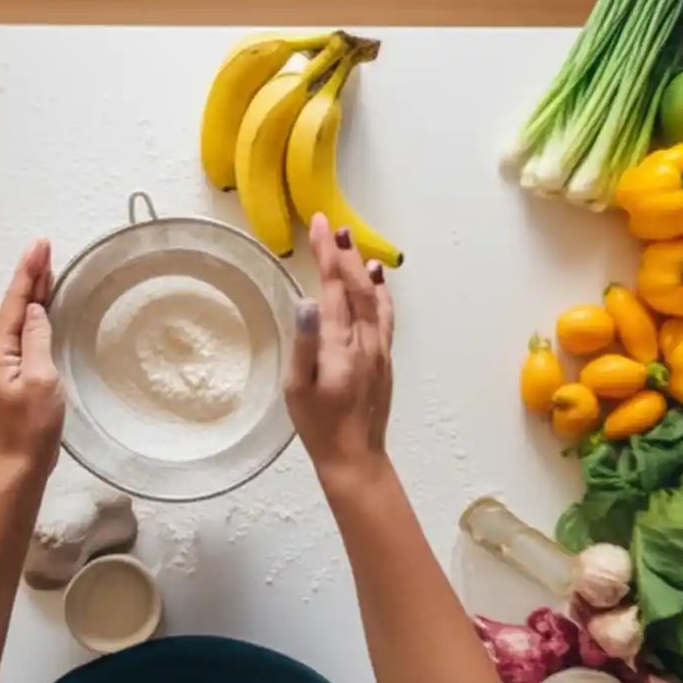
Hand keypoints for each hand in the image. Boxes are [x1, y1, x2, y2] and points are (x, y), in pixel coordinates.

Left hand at [0, 239, 63, 478]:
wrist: (20, 463)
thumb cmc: (31, 426)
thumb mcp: (40, 379)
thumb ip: (36, 340)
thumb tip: (35, 310)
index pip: (15, 301)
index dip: (29, 272)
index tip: (40, 246)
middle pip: (15, 305)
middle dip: (30, 275)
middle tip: (44, 247)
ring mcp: (4, 363)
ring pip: (19, 317)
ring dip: (33, 292)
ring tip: (46, 267)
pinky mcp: (16, 374)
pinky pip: (25, 333)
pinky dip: (35, 314)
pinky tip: (43, 308)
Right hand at [285, 214, 394, 487]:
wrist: (355, 456)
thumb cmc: (319, 425)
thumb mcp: (298, 388)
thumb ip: (304, 343)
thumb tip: (307, 302)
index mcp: (341, 345)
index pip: (334, 288)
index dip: (327, 254)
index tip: (319, 226)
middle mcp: (366, 341)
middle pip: (357, 286)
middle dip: (343, 253)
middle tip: (331, 226)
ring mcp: (379, 349)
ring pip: (374, 298)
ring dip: (362, 268)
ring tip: (353, 245)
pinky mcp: (384, 358)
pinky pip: (384, 314)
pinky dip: (379, 292)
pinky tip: (376, 283)